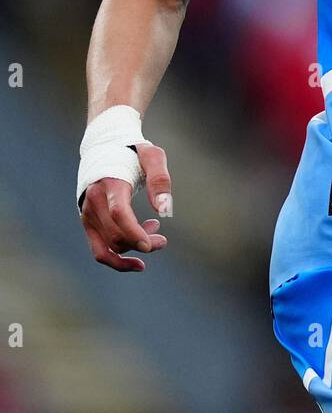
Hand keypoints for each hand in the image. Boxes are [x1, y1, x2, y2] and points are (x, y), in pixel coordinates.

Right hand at [79, 142, 171, 272]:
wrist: (104, 148)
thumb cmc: (133, 152)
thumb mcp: (152, 156)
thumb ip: (160, 180)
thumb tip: (163, 211)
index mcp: (110, 183)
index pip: (119, 213)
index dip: (134, 232)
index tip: (151, 245)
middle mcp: (94, 200)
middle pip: (116, 234)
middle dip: (143, 243)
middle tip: (162, 239)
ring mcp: (87, 213)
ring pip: (109, 246)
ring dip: (134, 248)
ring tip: (154, 235)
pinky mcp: (87, 222)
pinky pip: (99, 250)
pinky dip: (117, 261)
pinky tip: (137, 264)